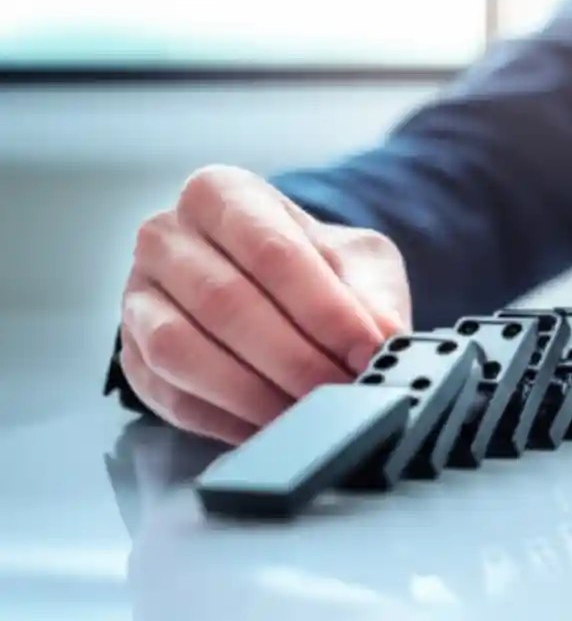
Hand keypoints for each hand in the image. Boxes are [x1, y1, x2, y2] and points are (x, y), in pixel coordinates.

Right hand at [120, 165, 411, 444]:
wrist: (270, 289)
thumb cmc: (312, 266)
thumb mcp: (356, 262)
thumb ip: (372, 297)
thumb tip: (388, 340)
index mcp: (223, 194)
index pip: (273, 251)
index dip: (324, 309)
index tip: (366, 350)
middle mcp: (167, 236)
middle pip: (226, 303)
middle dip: (294, 359)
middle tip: (342, 390)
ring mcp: (139, 296)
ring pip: (183, 351)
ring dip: (253, 394)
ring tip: (309, 413)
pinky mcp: (133, 355)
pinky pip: (171, 395)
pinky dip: (226, 420)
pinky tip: (272, 427)